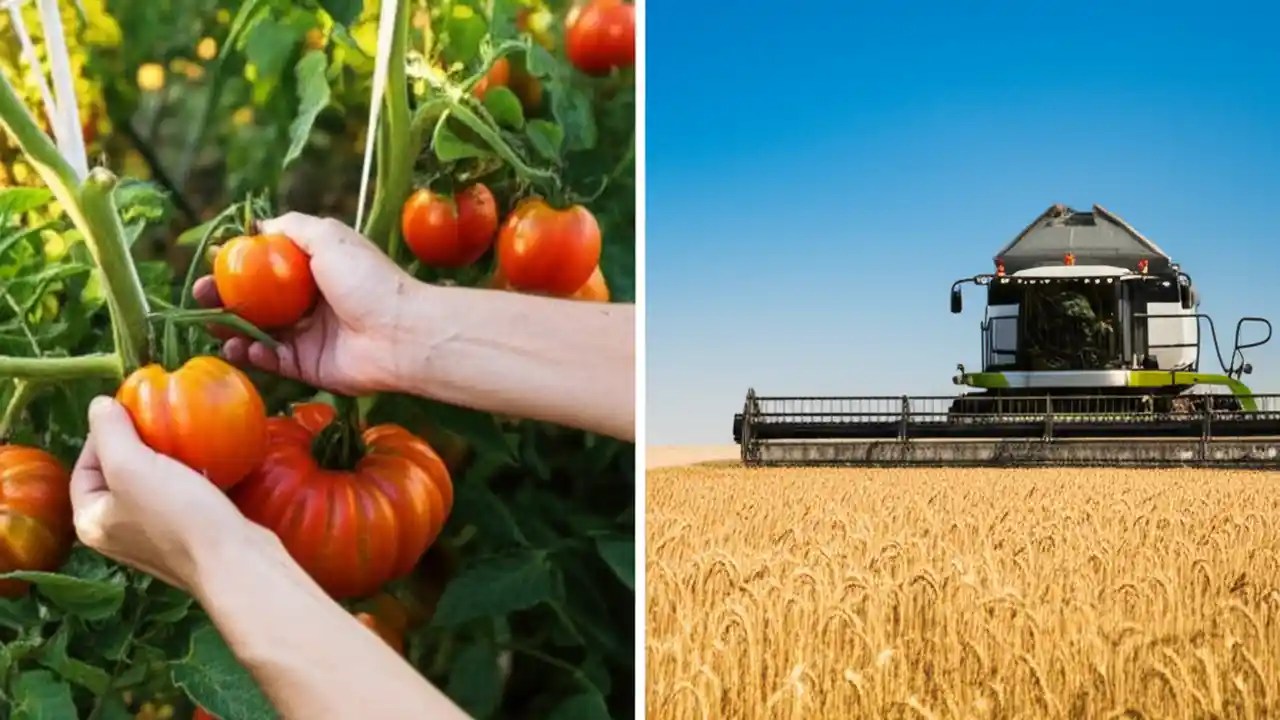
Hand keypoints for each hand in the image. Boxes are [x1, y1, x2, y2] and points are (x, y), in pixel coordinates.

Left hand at [69, 396, 260, 592]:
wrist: (235, 559)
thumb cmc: (178, 514)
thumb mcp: (132, 466)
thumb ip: (110, 432)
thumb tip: (99, 405)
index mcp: (92, 521)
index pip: (85, 465)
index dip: (104, 433)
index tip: (134, 410)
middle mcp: (117, 533)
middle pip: (117, 475)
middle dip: (137, 444)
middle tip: (160, 420)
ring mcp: (154, 538)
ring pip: (150, 485)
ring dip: (165, 458)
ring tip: (184, 435)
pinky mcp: (188, 536)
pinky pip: (179, 497)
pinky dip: (188, 475)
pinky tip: (206, 460)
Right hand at [194, 213, 424, 395]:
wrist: (401, 333)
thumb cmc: (368, 279)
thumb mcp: (330, 238)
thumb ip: (293, 228)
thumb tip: (259, 224)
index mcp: (317, 270)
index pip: (267, 266)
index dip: (238, 264)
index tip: (212, 261)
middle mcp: (311, 302)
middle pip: (257, 300)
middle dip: (224, 297)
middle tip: (199, 295)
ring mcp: (309, 336)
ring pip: (259, 332)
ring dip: (231, 327)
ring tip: (212, 323)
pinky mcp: (309, 365)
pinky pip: (272, 361)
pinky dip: (252, 355)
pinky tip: (238, 347)